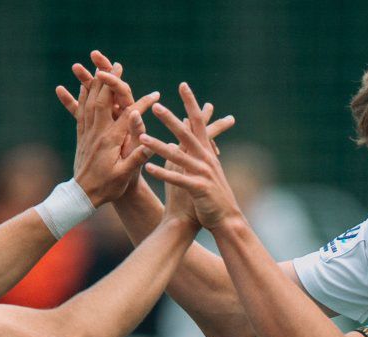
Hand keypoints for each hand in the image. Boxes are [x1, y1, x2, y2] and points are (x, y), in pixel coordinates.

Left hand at [55, 57, 157, 206]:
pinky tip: (81, 88)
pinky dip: (81, 97)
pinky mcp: (81, 136)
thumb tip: (149, 142)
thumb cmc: (107, 188)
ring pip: (89, 102)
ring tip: (98, 67)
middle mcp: (97, 132)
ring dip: (94, 84)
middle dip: (110, 81)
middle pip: (103, 100)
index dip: (143, 104)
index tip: (156, 96)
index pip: (128, 115)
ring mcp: (87, 133)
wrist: (82, 196)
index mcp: (111, 140)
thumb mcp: (125, 175)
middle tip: (118, 65)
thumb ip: (136, 157)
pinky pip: (80, 112)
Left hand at [140, 83, 243, 230]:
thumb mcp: (200, 171)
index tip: (183, 85)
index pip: (198, 122)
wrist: (226, 220)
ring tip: (142, 138)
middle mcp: (206, 158)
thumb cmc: (210, 196)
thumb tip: (175, 143)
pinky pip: (178, 179)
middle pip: (186, 134)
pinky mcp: (199, 189)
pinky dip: (163, 174)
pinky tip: (149, 169)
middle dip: (170, 120)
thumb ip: (188, 155)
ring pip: (178, 156)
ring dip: (159, 146)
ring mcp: (203, 173)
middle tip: (156, 106)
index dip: (191, 103)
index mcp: (206, 151)